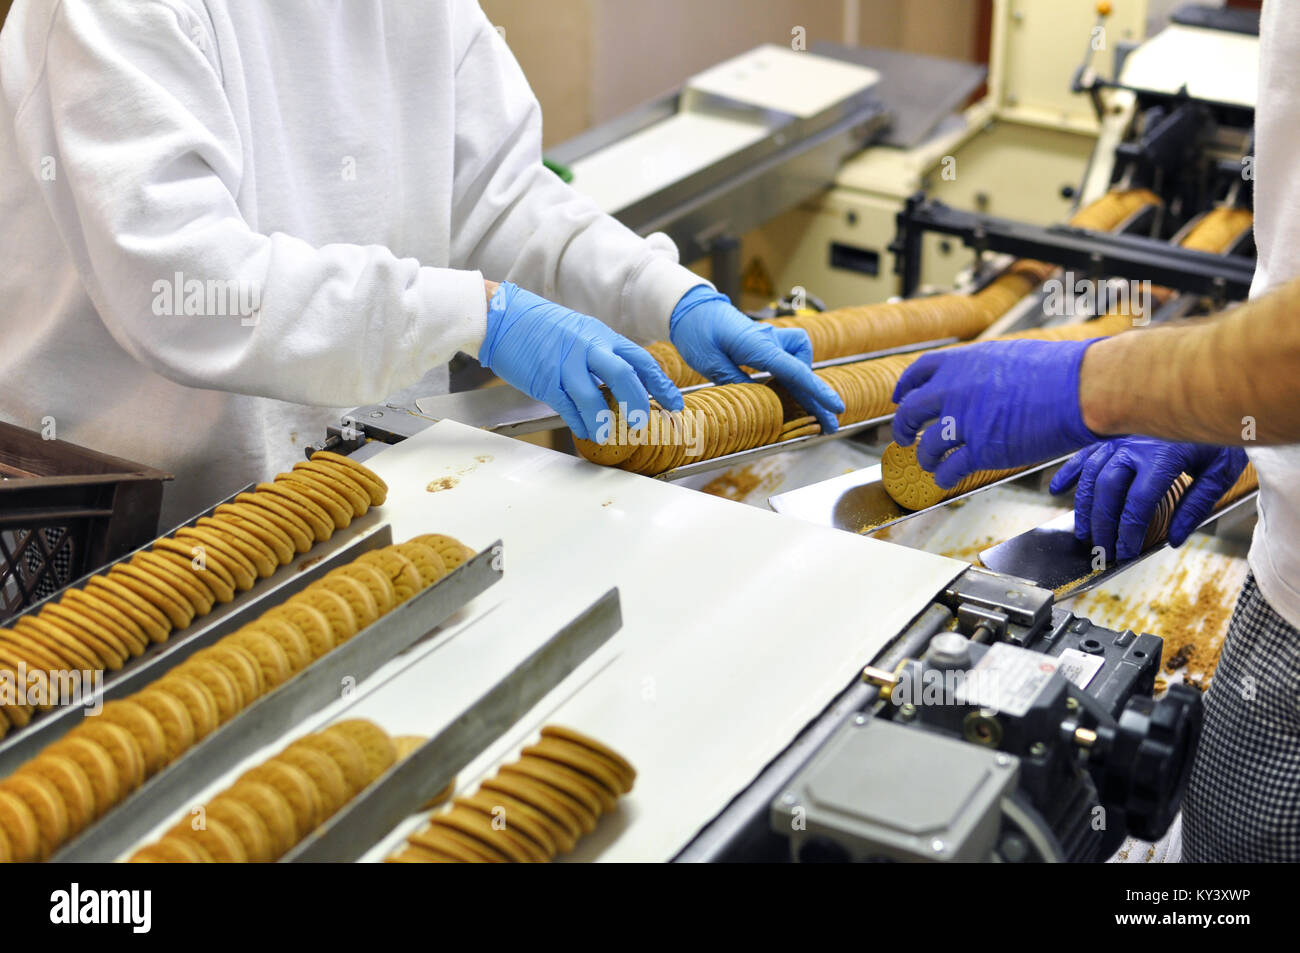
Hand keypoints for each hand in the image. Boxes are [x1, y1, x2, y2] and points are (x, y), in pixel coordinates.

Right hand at [478, 282, 681, 440]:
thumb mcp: (580, 333)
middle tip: (642, 422)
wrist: (503, 316)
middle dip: (637, 402)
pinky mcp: (544, 378)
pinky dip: (578, 421)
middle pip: (623, 374)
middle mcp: (587, 346)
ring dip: (603, 420)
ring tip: (607, 434)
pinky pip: (566, 405)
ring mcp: (565, 363)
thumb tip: (623, 384)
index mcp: (601, 335)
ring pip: (592, 396)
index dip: (661, 384)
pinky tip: (584, 430)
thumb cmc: (542, 327)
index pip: (640, 360)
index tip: (675, 403)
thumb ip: (601, 356)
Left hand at [669, 285, 844, 432]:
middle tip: (828, 424)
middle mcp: (771, 340)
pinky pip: (788, 358)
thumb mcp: (708, 361)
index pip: (795, 371)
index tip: (835, 407)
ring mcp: (770, 340)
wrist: (692, 307)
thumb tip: (756, 400)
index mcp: (758, 345)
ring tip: (801, 404)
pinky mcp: (765, 343)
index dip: (817, 391)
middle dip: (818, 398)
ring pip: (800, 360)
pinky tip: (784, 389)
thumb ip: (734, 381)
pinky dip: (793, 373)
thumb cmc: (698, 330)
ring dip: (804, 381)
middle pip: (802, 371)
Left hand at [891, 338, 1098, 487]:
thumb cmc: (1059, 370)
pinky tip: (945, 479)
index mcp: (962, 362)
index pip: (919, 372)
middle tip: (903, 436)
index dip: (906, 386)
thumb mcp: (1011, 355)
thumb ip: (984, 369)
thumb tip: (978, 378)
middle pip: (911, 411)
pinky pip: (949, 468)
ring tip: (927, 463)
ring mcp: (965, 421)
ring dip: (924, 457)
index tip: (900, 397)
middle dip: (902, 426)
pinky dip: (943, 476)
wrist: (1080, 389)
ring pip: (926, 445)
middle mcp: (954, 390)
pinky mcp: (981, 450)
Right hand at [1050, 437, 1248, 560]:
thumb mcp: (1220, 472)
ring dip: (1084, 506)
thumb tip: (1174, 539)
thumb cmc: (1217, 435)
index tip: (1125, 550)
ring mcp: (1119, 437)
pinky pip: (1084, 453)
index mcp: (1164, 454)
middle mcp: (1135, 444)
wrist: (1211, 394)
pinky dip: (1069, 472)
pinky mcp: (1112, 433)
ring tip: (1083, 532)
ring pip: (1091, 474)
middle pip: (1107, 489)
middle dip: (1102, 523)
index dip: (1128, 529)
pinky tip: (1057, 490)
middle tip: (1102, 548)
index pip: (1138, 500)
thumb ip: (1196, 506)